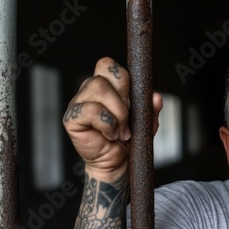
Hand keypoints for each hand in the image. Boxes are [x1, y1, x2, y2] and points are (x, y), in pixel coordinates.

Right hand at [63, 57, 162, 183]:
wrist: (118, 164)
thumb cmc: (129, 140)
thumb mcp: (146, 122)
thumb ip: (151, 108)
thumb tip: (156, 97)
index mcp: (104, 86)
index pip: (106, 65)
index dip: (122, 80)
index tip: (132, 102)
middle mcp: (88, 91)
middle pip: (102, 77)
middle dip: (122, 101)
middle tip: (126, 120)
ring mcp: (77, 104)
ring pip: (97, 89)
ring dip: (116, 114)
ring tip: (121, 131)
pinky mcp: (71, 120)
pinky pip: (90, 110)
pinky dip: (106, 124)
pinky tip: (110, 135)